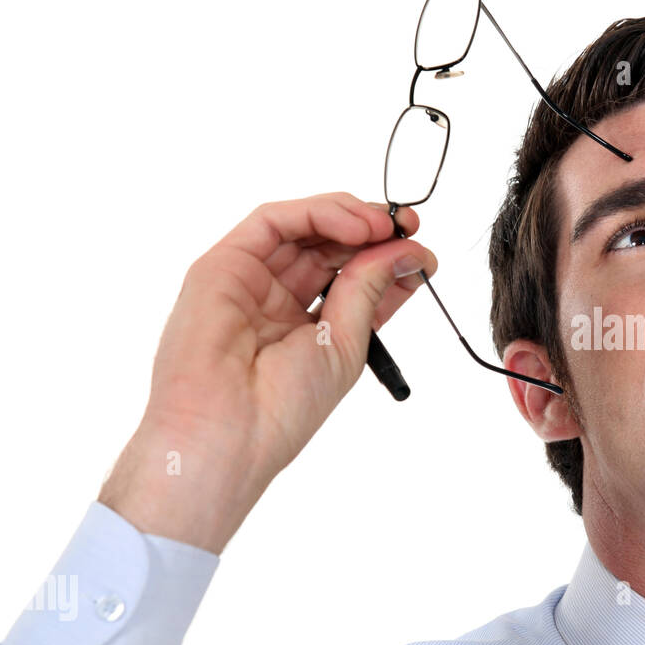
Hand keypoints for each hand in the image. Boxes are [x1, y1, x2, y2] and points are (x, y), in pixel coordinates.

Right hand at [98, 192, 436, 553]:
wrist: (228, 430)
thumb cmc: (280, 407)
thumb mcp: (344, 344)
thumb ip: (369, 291)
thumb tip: (405, 252)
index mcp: (305, 326)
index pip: (353, 279)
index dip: (388, 260)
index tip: (422, 252)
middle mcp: (275, 299)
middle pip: (328, 247)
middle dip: (374, 231)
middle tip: (409, 229)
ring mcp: (248, 279)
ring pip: (302, 226)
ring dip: (349, 216)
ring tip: (384, 226)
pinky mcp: (223, 263)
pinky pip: (272, 221)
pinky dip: (317, 213)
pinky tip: (354, 226)